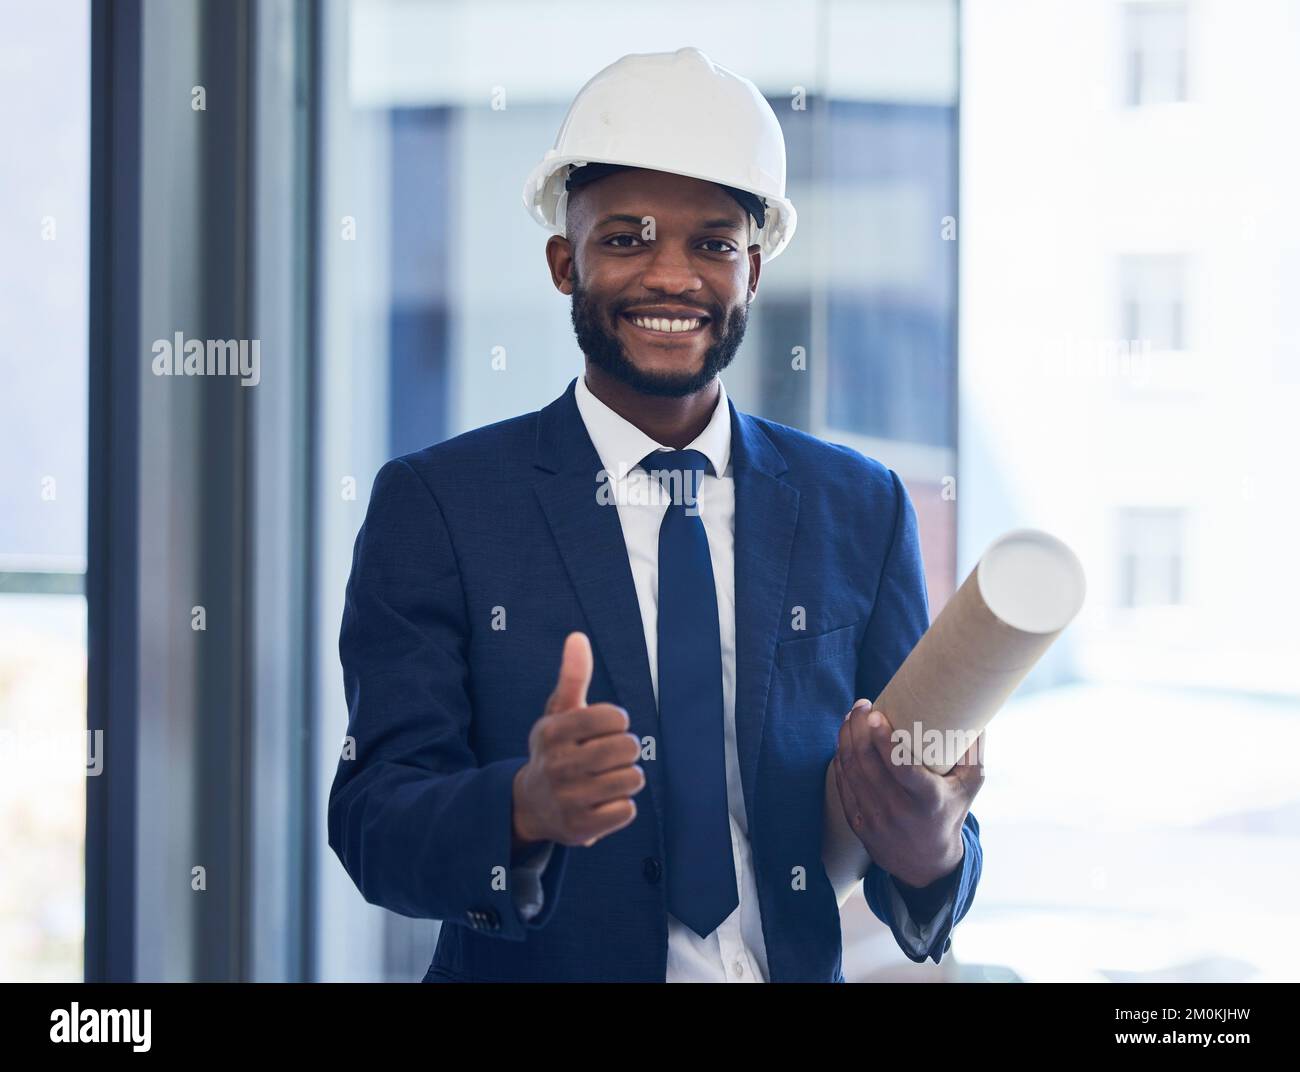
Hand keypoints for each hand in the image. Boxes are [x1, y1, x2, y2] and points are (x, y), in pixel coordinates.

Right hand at [512, 632, 645, 848]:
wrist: (529, 804)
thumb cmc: (555, 749)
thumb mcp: (559, 712)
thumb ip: (573, 675)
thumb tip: (578, 637)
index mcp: (553, 732)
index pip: (614, 717)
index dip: (618, 721)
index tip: (604, 728)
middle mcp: (557, 765)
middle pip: (627, 748)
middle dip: (625, 750)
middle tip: (608, 756)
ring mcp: (568, 799)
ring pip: (632, 779)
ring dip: (627, 778)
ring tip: (607, 779)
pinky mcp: (580, 829)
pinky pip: (627, 810)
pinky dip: (622, 806)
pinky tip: (603, 802)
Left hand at [832, 698, 983, 887]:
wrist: (926, 864)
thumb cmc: (950, 813)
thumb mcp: (969, 787)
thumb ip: (974, 752)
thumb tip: (976, 716)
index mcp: (928, 800)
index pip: (901, 768)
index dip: (884, 740)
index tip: (875, 714)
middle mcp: (898, 811)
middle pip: (869, 763)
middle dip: (859, 728)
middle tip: (862, 705)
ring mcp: (875, 819)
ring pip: (852, 770)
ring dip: (847, 738)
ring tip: (852, 716)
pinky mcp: (858, 824)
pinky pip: (843, 785)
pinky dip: (841, 759)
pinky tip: (844, 740)